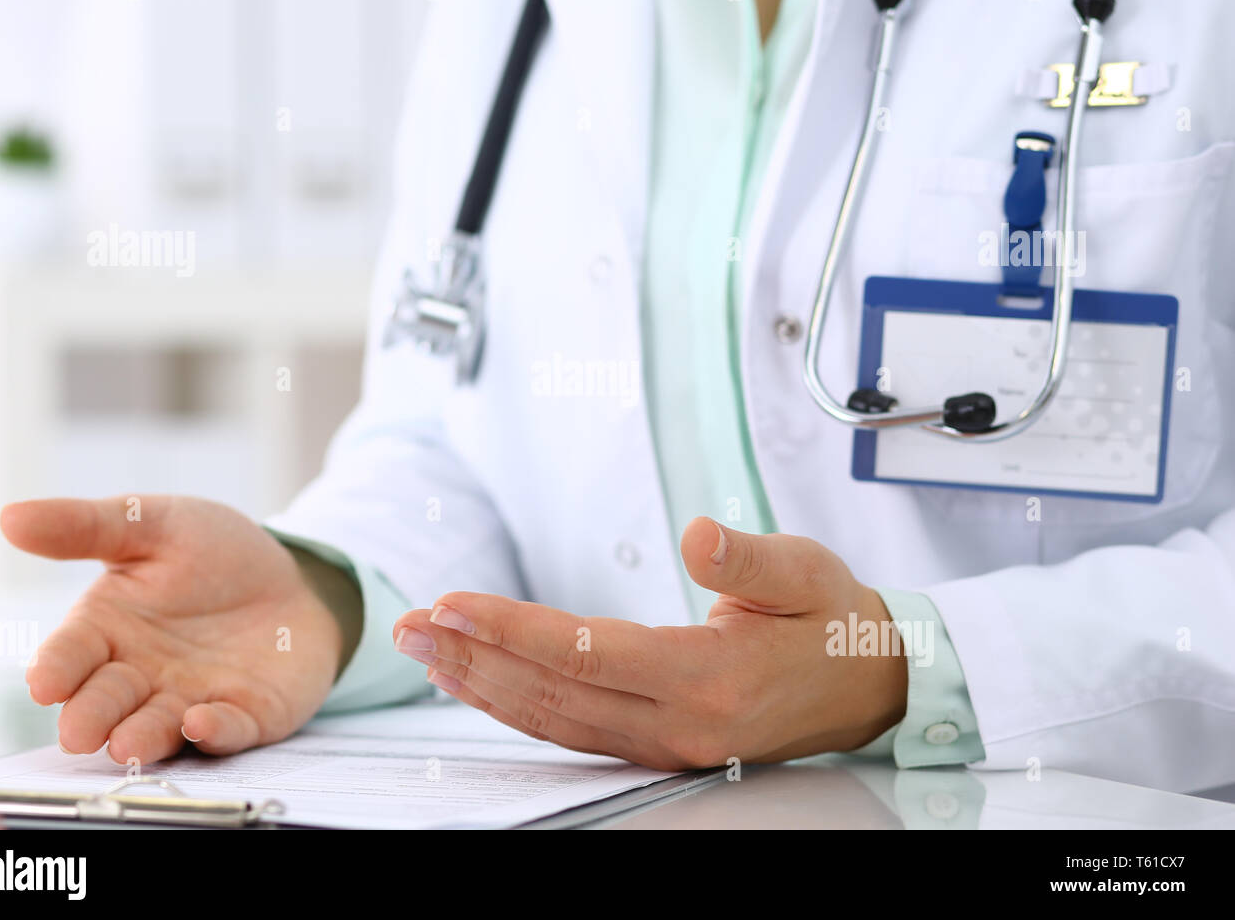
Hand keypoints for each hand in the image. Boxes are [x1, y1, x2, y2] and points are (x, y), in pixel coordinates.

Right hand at [1, 496, 351, 763]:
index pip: (70, 655)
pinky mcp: (243, 716)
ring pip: (157, 727)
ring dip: (142, 737)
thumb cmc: (214, 552)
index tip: (45, 682)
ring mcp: (190, 700)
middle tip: (80, 730)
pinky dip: (213, 731)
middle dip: (91, 716)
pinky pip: (227, 730)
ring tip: (127, 743)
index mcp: (108, 629)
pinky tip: (201, 722)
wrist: (295, 577)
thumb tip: (10, 517)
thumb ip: (86, 526)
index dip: (56, 669)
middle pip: (105, 702)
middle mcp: (141, 674)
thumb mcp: (153, 524)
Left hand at [391, 517, 907, 769]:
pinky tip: (479, 682)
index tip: (451, 604)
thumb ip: (748, 559)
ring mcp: (666, 742)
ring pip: (554, 719)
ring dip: (482, 684)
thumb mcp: (807, 571)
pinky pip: (572, 728)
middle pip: (553, 693)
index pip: (588, 653)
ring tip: (424, 651)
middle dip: (473, 657)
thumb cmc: (835, 620)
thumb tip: (696, 536)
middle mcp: (679, 722)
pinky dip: (517, 705)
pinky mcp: (659, 743)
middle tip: (408, 626)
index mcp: (711, 677)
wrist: (870, 685)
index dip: (512, 629)